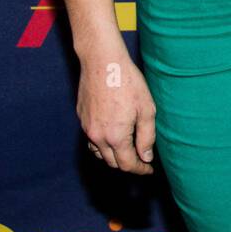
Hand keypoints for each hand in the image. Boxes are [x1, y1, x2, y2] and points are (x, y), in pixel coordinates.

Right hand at [77, 41, 155, 174]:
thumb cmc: (128, 82)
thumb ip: (146, 137)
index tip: (149, 169)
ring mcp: (87, 127)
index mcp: (115, 136)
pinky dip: (102, 143)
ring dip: (113, 155)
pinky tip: (112, 135)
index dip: (140, 169)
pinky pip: (91, 139)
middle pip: (112, 162)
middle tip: (141, 159)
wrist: (102, 61)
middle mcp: (97, 136)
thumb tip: (145, 157)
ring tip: (126, 150)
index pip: (127, 164)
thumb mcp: (146, 109)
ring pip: (99, 153)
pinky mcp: (81, 117)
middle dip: (127, 164)